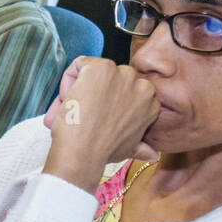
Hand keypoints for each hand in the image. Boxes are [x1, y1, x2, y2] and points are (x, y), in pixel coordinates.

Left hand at [42, 57, 159, 192]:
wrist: (83, 152)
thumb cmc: (101, 151)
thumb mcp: (129, 149)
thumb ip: (142, 147)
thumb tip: (153, 156)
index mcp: (150, 102)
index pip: (127, 90)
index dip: (108, 103)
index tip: (99, 117)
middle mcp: (141, 85)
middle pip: (112, 79)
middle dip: (96, 93)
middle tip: (85, 114)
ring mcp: (122, 74)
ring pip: (95, 71)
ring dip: (81, 86)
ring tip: (78, 109)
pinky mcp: (101, 68)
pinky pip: (79, 64)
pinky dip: (69, 79)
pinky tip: (70, 100)